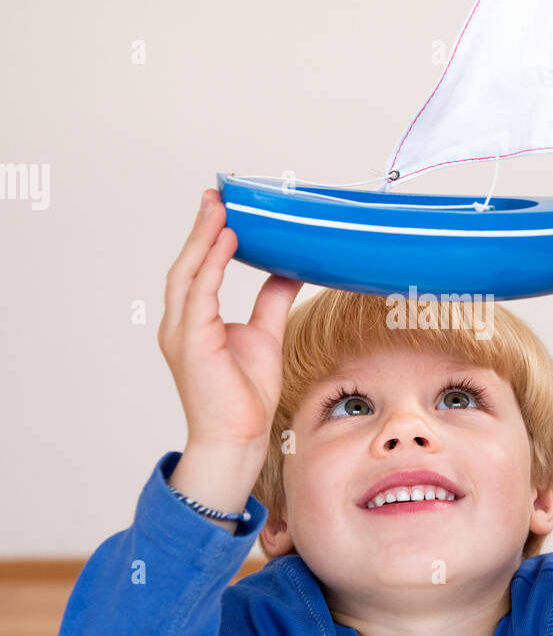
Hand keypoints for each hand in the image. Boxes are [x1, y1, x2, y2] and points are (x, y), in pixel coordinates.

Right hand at [158, 188, 302, 456]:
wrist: (238, 438)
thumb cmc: (244, 397)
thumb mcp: (264, 334)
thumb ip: (271, 299)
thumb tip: (289, 268)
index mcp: (193, 322)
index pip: (196, 270)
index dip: (206, 238)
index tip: (220, 208)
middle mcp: (181, 324)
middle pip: (186, 264)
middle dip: (201, 228)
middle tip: (216, 196)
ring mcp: (182, 332)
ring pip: (188, 272)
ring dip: (204, 238)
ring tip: (221, 209)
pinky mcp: (193, 342)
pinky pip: (200, 293)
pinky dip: (213, 264)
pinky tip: (227, 241)